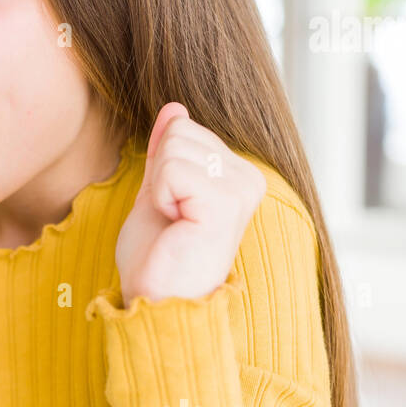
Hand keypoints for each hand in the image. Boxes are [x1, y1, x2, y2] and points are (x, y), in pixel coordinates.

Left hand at [115, 102, 266, 302]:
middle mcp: (249, 178)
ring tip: (174, 224)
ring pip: (172, 147)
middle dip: (158, 175)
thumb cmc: (158, 255)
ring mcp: (241, 189)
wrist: (156, 299)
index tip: (172, 209)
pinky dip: (159, 198)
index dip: (160, 169)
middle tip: (170, 218)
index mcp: (238, 173)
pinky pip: (171, 169)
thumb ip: (167, 151)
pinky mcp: (225, 203)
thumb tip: (174, 108)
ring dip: (158, 189)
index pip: (182, 128)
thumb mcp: (157, 191)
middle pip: (178, 132)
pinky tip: (176, 227)